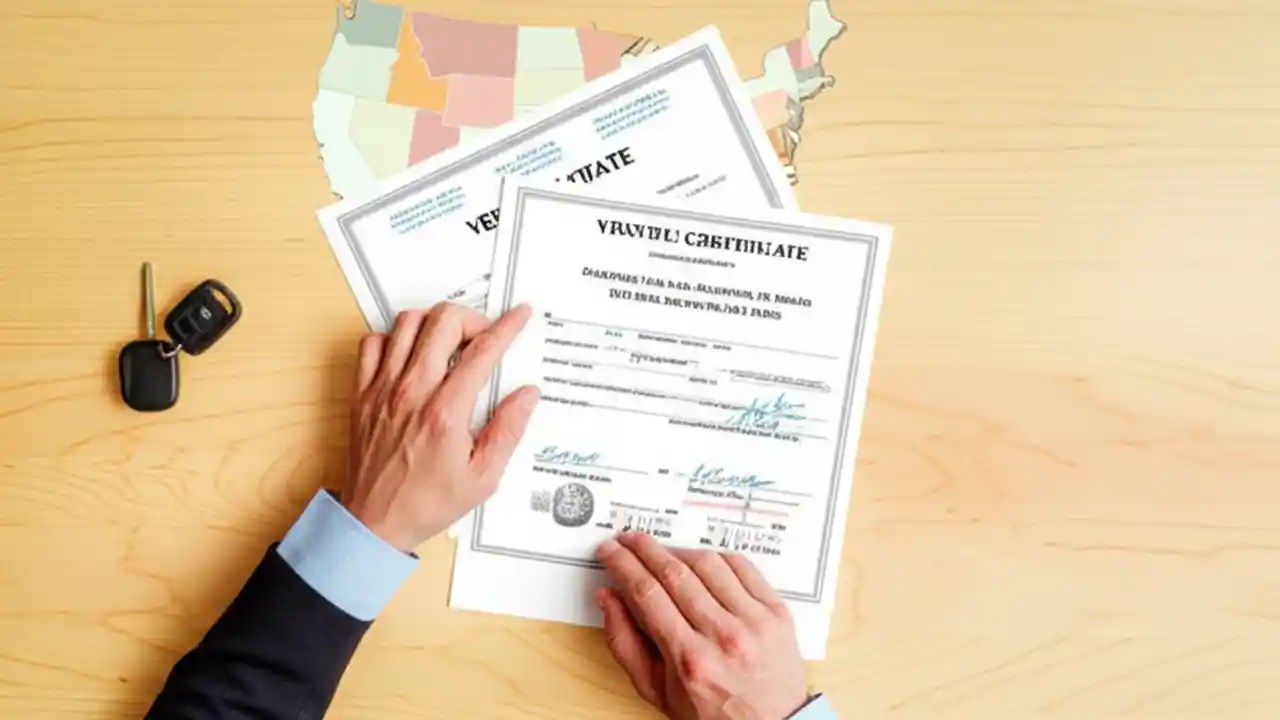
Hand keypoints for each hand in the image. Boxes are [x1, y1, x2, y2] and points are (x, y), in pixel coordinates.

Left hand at [343, 303, 539, 551]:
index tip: (519, 316)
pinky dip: (393, 338)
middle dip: (472, 318)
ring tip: (450, 339)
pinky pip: (372, 343)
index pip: (483, 351)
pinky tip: (409, 353)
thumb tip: (526, 395)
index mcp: (446, 413)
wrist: (375, 521)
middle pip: (443, 322)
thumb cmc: (426, 502)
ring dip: (434, 322)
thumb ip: (508, 431)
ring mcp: (383, 389)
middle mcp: (412, 393)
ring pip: (407, 323)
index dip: (507, 327)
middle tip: (483, 335)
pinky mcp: (362, 393)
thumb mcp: (483, 477)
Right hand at [596, 533, 808, 719]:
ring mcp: (754, 621)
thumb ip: (625, 643)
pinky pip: (743, 566)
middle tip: (628, 540)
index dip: (622, 565)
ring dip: (678, 550)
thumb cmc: (712, 715)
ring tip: (663, 552)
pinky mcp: (777, 612)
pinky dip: (717, 557)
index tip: (610, 552)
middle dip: (643, 549)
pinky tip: (702, 560)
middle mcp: (723, 636)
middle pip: (673, 572)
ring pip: (707, 563)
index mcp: (689, 659)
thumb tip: (608, 597)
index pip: (646, 593)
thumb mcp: (657, 691)